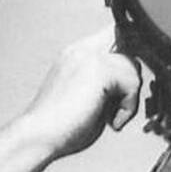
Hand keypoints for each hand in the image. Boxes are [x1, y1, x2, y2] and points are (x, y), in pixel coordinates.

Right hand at [18, 28, 141, 158]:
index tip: (126, 88)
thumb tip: (129, 87)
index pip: (113, 34)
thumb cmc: (57, 128)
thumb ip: (105, 85)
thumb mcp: (85, 98)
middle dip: (131, 75)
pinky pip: (132, 82)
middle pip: (128, 44)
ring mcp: (89, 56)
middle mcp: (81, 49)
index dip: (128, 55)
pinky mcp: (98, 70)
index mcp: (75, 54)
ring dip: (129, 95)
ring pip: (132, 64)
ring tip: (111, 117)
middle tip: (120, 106)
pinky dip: (128, 107)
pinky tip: (111, 122)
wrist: (37, 137)